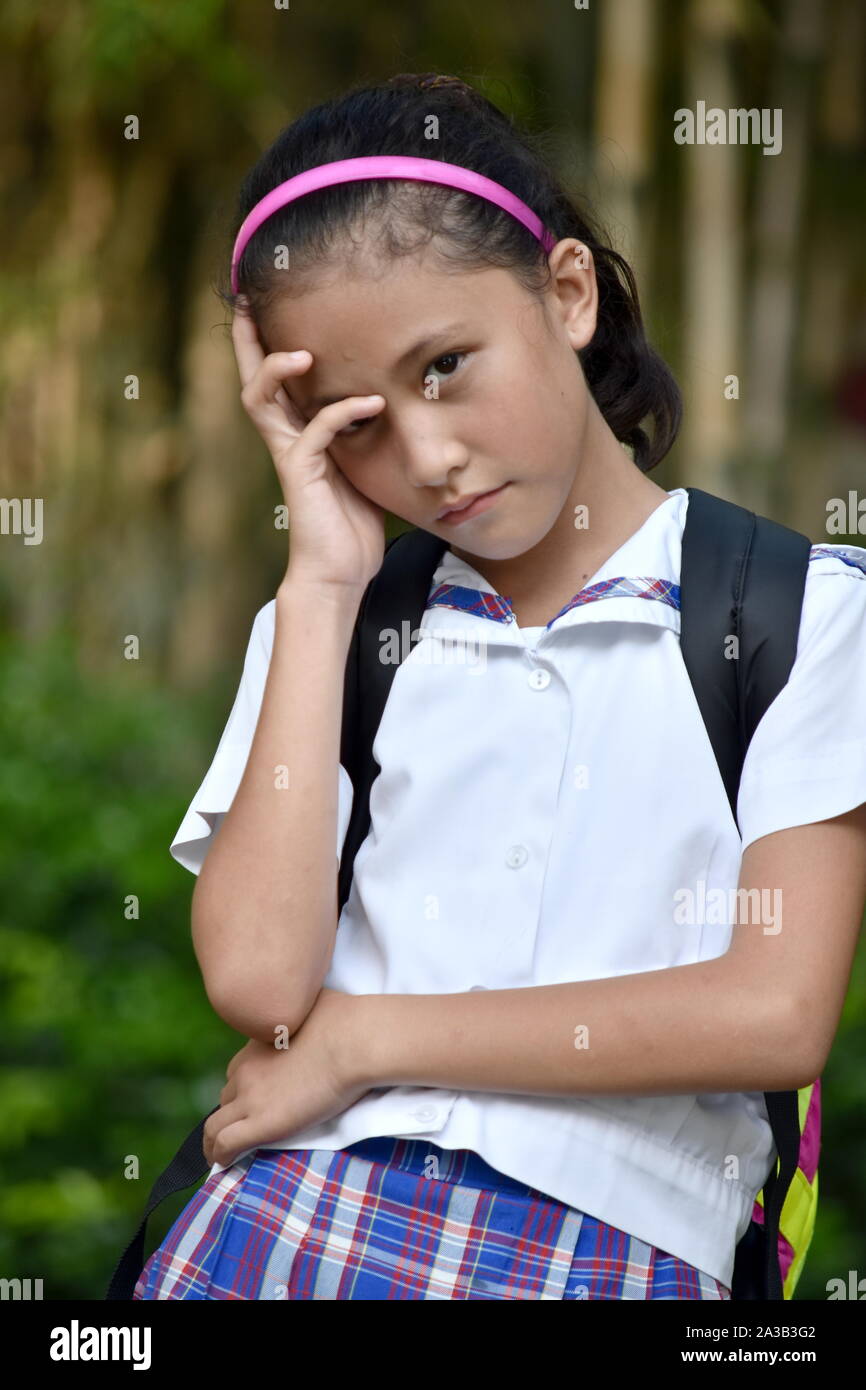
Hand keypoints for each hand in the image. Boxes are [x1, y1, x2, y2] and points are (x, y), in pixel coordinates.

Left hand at [202, 987, 370, 1167]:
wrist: (355, 1040)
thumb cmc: (347, 1018)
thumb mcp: (313, 1000)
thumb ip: (301, 1006)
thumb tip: (308, 1001)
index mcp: (258, 1042)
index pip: (239, 1069)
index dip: (245, 1087)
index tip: (255, 1100)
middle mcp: (247, 1068)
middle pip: (227, 1095)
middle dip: (234, 1112)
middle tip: (246, 1128)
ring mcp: (252, 1097)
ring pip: (215, 1125)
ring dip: (216, 1139)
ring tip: (222, 1154)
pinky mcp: (263, 1122)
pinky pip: (225, 1144)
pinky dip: (220, 1155)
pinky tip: (224, 1164)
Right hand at [231, 302, 386, 592]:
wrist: (341, 572)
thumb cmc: (352, 525)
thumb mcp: (364, 468)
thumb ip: (367, 435)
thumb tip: (396, 401)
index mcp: (298, 433)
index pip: (276, 381)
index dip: (266, 343)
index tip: (266, 303)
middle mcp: (286, 438)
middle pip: (252, 378)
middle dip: (247, 339)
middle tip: (247, 299)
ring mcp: (290, 454)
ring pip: (262, 399)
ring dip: (278, 369)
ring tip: (304, 350)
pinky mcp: (300, 474)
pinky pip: (315, 431)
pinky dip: (342, 411)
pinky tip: (371, 402)